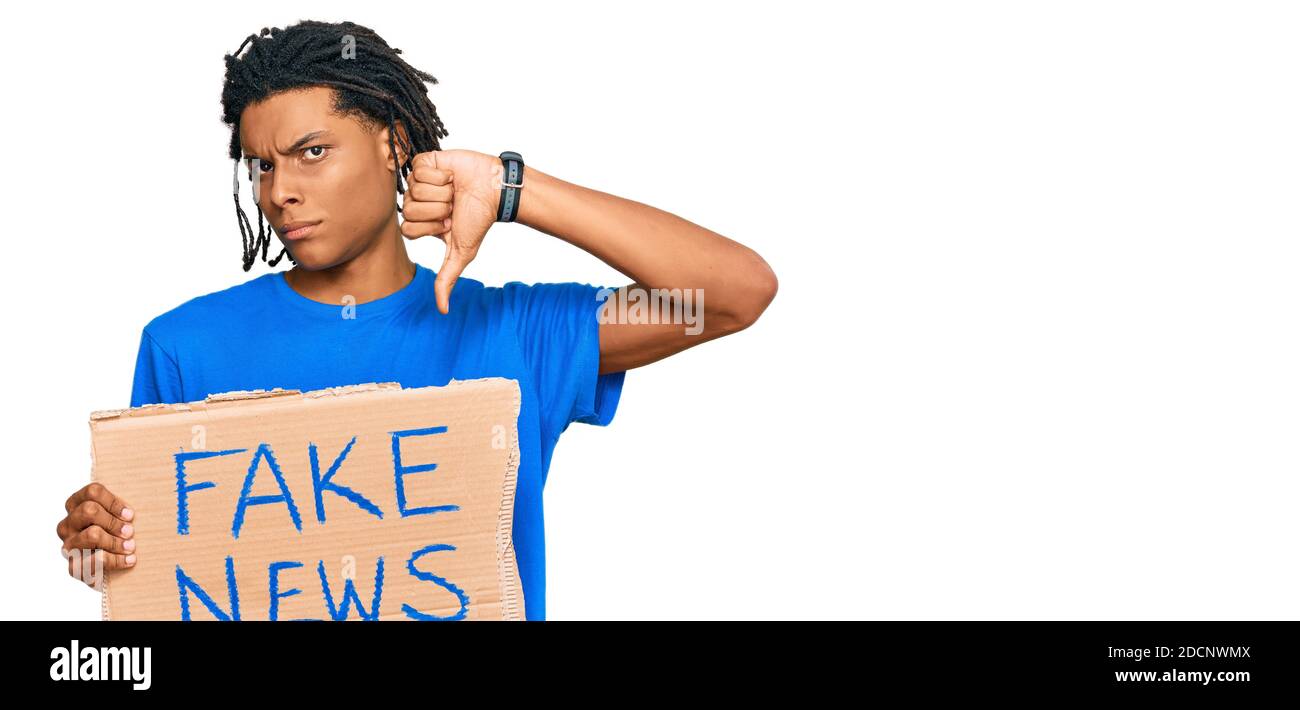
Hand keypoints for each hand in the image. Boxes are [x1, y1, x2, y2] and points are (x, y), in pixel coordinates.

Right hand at [57, 483, 135, 587]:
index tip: (130, 515)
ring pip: (92, 534)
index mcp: (77, 506)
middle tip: (130, 531)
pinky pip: (95, 559)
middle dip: (113, 521)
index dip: (113, 502)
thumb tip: (131, 511)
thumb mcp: (120, 518)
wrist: (114, 571)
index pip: (92, 492)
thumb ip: (122, 508)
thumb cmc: (118, 536)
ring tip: (131, 546)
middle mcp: (68, 524)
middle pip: (89, 510)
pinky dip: (117, 560)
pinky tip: (130, 560)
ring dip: (116, 541)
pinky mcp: (74, 567)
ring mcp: (69, 545)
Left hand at [400, 149, 502, 313]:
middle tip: (453, 206)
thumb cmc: (479, 219)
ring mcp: (419, 181)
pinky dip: (439, 173)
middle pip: (408, 209)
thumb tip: (442, 311)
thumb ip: (447, 279)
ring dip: (440, 191)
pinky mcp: (425, 161)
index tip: (448, 223)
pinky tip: (451, 176)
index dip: (430, 227)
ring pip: (414, 189)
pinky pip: (418, 168)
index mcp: (421, 223)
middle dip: (436, 208)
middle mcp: (417, 202)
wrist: (494, 190)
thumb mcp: (462, 252)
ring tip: (454, 190)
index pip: (407, 229)